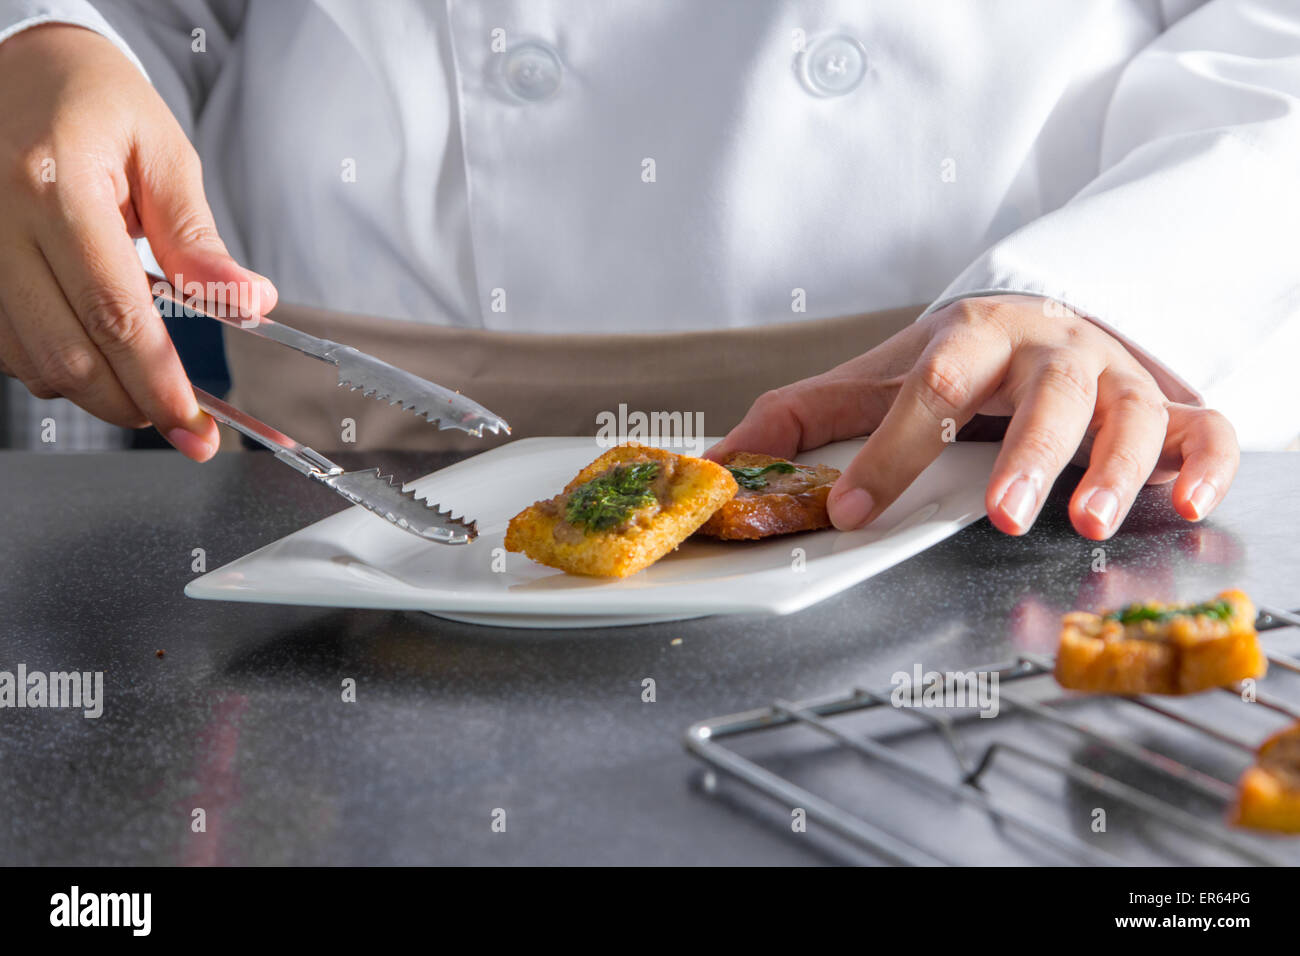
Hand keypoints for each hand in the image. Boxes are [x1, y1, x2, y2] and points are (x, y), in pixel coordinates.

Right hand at [0, 24, 275, 459]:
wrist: (16, 65)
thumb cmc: (94, 102)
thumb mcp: (163, 154)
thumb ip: (199, 240)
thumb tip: (250, 304)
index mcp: (55, 186)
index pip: (115, 315)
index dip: (158, 382)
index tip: (192, 423)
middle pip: (65, 355)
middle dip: (128, 401)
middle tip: (178, 417)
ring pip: (28, 362)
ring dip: (91, 388)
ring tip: (141, 373)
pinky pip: (3, 345)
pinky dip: (53, 363)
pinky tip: (91, 342)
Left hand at [710, 294, 1238, 539]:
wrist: (1043, 317)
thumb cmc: (956, 363)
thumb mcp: (876, 378)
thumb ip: (803, 417)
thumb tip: (719, 462)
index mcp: (970, 339)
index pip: (930, 389)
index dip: (891, 452)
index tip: (851, 511)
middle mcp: (1050, 351)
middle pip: (1044, 393)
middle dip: (1023, 453)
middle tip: (998, 515)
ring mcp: (1116, 376)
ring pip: (1128, 411)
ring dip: (1114, 465)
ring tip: (1092, 521)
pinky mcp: (1170, 404)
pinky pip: (1206, 429)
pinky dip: (1208, 462)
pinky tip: (1190, 502)